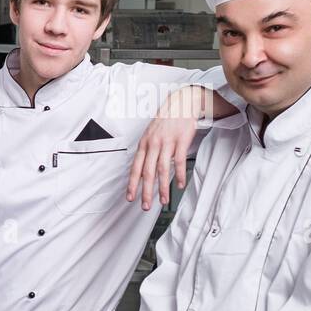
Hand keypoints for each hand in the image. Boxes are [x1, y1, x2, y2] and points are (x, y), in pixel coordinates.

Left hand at [127, 86, 210, 209]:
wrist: (180, 103)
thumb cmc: (165, 122)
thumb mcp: (150, 135)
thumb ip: (147, 153)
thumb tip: (142, 172)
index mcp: (143, 145)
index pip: (135, 168)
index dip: (132, 184)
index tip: (130, 198)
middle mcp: (153, 145)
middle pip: (147, 173)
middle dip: (146, 192)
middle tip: (145, 206)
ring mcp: (167, 142)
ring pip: (162, 170)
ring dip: (162, 187)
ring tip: (163, 201)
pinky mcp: (181, 140)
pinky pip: (179, 161)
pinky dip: (178, 175)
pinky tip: (179, 185)